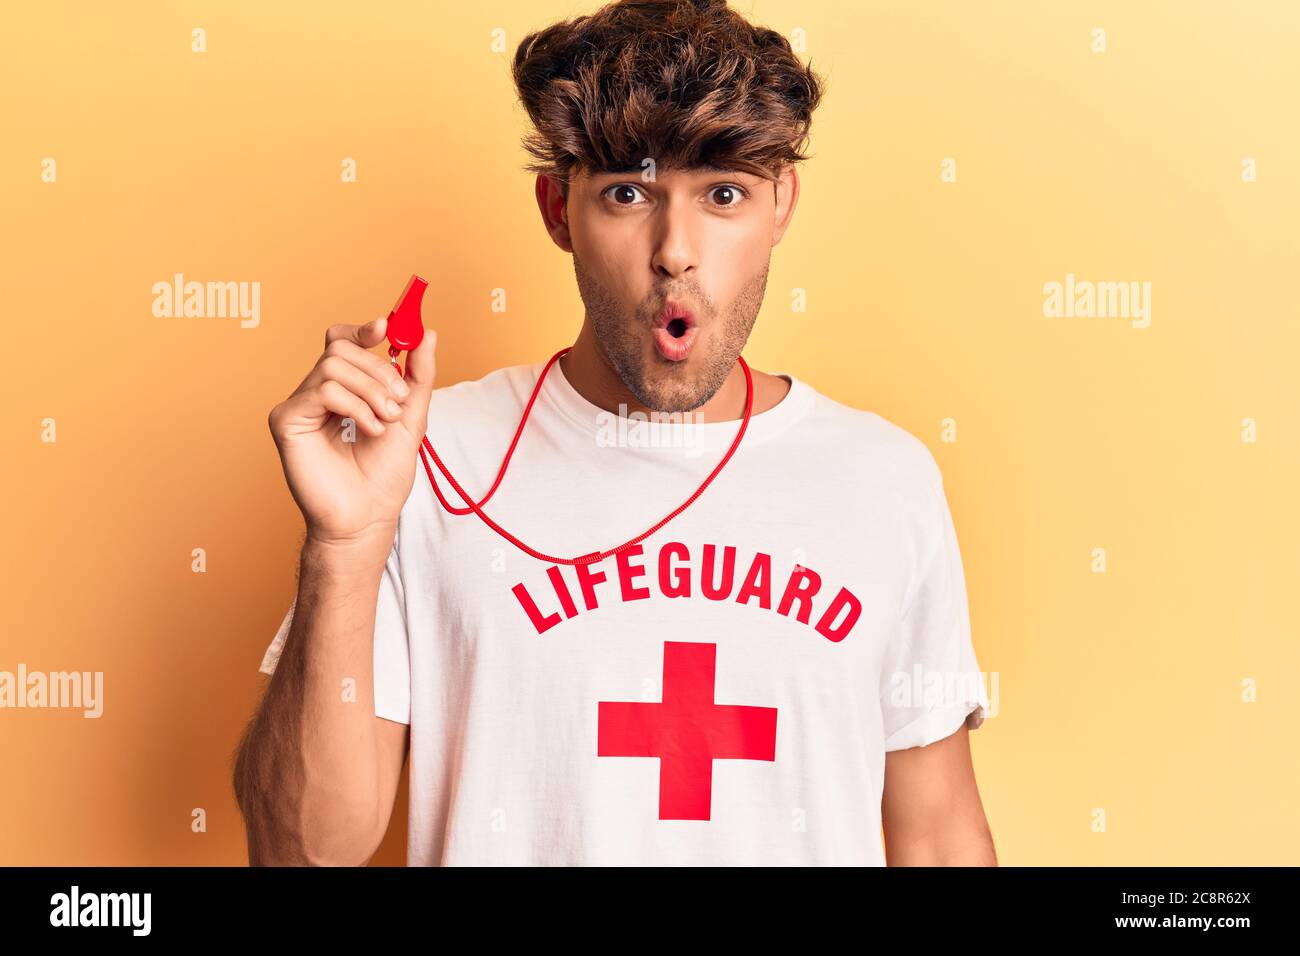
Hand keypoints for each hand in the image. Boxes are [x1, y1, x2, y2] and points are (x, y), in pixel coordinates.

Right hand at [268, 316, 436, 553]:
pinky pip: (322, 390)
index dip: (362, 330)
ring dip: (371, 392)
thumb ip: (418, 375)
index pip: (341, 343)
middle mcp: (315, 394)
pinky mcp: (286, 421)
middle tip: (397, 403)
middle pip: (340, 349)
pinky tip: (367, 430)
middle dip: (378, 370)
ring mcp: (298, 406)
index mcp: (341, 391)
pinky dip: (354, 406)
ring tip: (383, 423)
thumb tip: (428, 333)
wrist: (368, 517)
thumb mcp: (411, 416)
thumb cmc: (383, 476)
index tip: (385, 327)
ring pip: (333, 366)